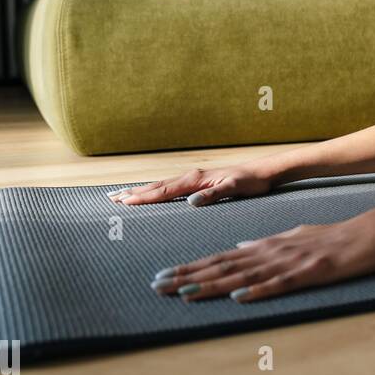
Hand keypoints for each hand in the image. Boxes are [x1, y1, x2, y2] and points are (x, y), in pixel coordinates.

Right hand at [108, 164, 273, 206]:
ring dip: (141, 191)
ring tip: (122, 195)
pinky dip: (156, 190)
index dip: (143, 197)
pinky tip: (152, 194)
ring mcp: (194, 178)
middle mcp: (191, 177)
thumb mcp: (234, 188)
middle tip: (110, 199)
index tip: (123, 203)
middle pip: (156, 186)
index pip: (164, 191)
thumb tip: (191, 202)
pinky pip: (171, 187)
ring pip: (161, 185)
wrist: (263, 171)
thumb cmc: (251, 182)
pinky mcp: (199, 181)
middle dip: (133, 193)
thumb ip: (213, 195)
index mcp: (195, 180)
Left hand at [150, 215, 374, 302]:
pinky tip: (238, 297)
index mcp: (268, 245)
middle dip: (189, 277)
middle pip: (223, 265)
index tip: (163, 276)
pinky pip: (281, 283)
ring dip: (213, 285)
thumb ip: (266, 243)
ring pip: (244, 274)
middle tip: (157, 286)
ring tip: (184, 294)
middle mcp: (273, 251)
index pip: (221, 257)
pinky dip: (258, 290)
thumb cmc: (336, 237)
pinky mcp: (312, 272)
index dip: (191, 268)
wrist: (372, 232)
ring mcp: (291, 261)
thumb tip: (240, 246)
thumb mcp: (296, 236)